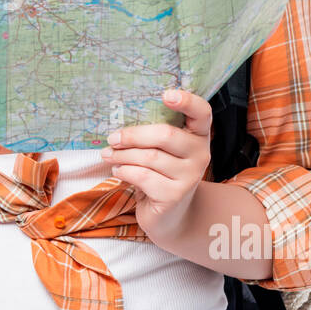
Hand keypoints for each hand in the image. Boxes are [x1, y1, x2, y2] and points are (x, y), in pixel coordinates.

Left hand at [101, 89, 211, 248]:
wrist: (169, 215)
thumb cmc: (160, 174)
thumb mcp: (161, 151)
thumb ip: (151, 134)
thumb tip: (117, 121)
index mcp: (198, 135)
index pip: (201, 112)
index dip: (187, 101)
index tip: (166, 94)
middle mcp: (200, 154)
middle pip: (165, 135)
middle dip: (132, 135)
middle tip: (112, 138)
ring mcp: (190, 176)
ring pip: (149, 157)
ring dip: (122, 155)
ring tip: (109, 155)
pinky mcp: (174, 195)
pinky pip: (143, 176)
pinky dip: (124, 171)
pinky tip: (118, 170)